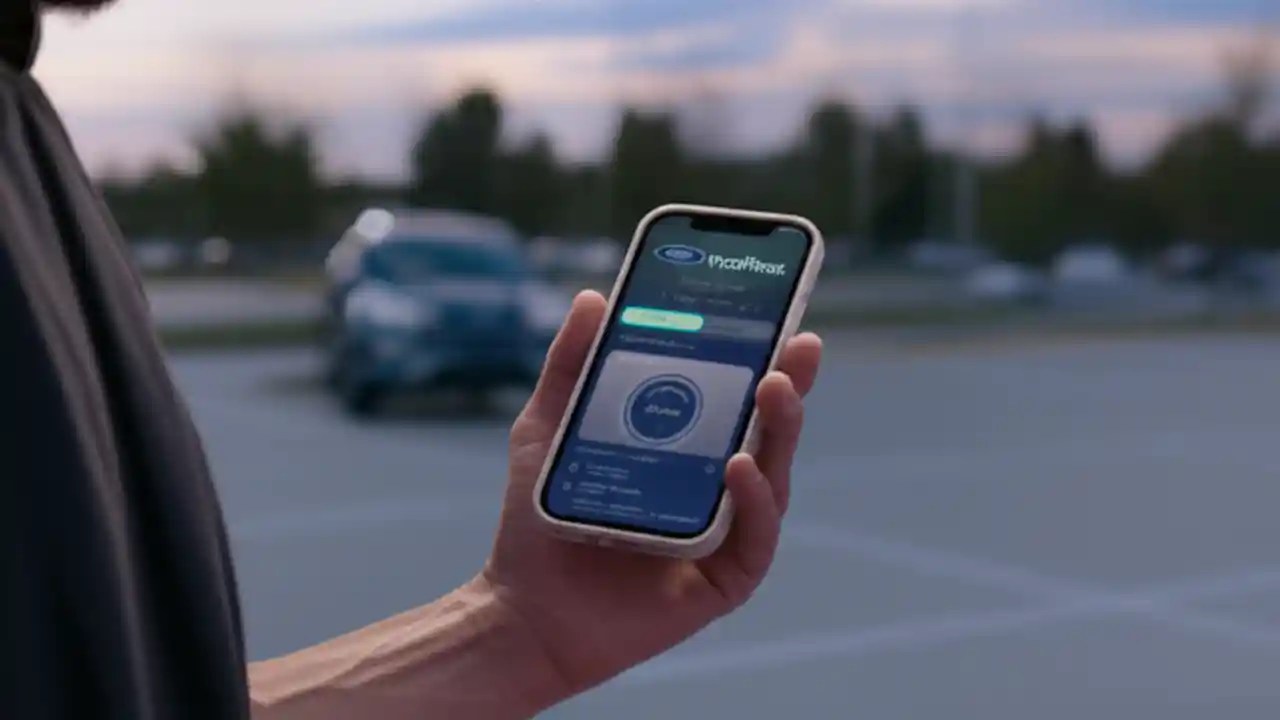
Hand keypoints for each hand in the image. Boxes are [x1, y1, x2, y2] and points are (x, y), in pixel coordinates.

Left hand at [481, 290, 822, 699]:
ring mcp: (724, 534)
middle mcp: (714, 489)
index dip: (764, 357)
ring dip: (779, 432)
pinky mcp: (723, 580)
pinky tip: (740, 468)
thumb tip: (594, 296)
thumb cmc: (540, 518)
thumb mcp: (547, 427)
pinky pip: (754, 538)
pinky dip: (755, 503)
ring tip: (775, 388)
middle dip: (790, 385)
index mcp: (686, 451)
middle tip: (800, 343)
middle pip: (766, 433)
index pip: (736, 398)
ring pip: (772, 478)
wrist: (524, 608)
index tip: (781, 316)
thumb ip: (570, 365)